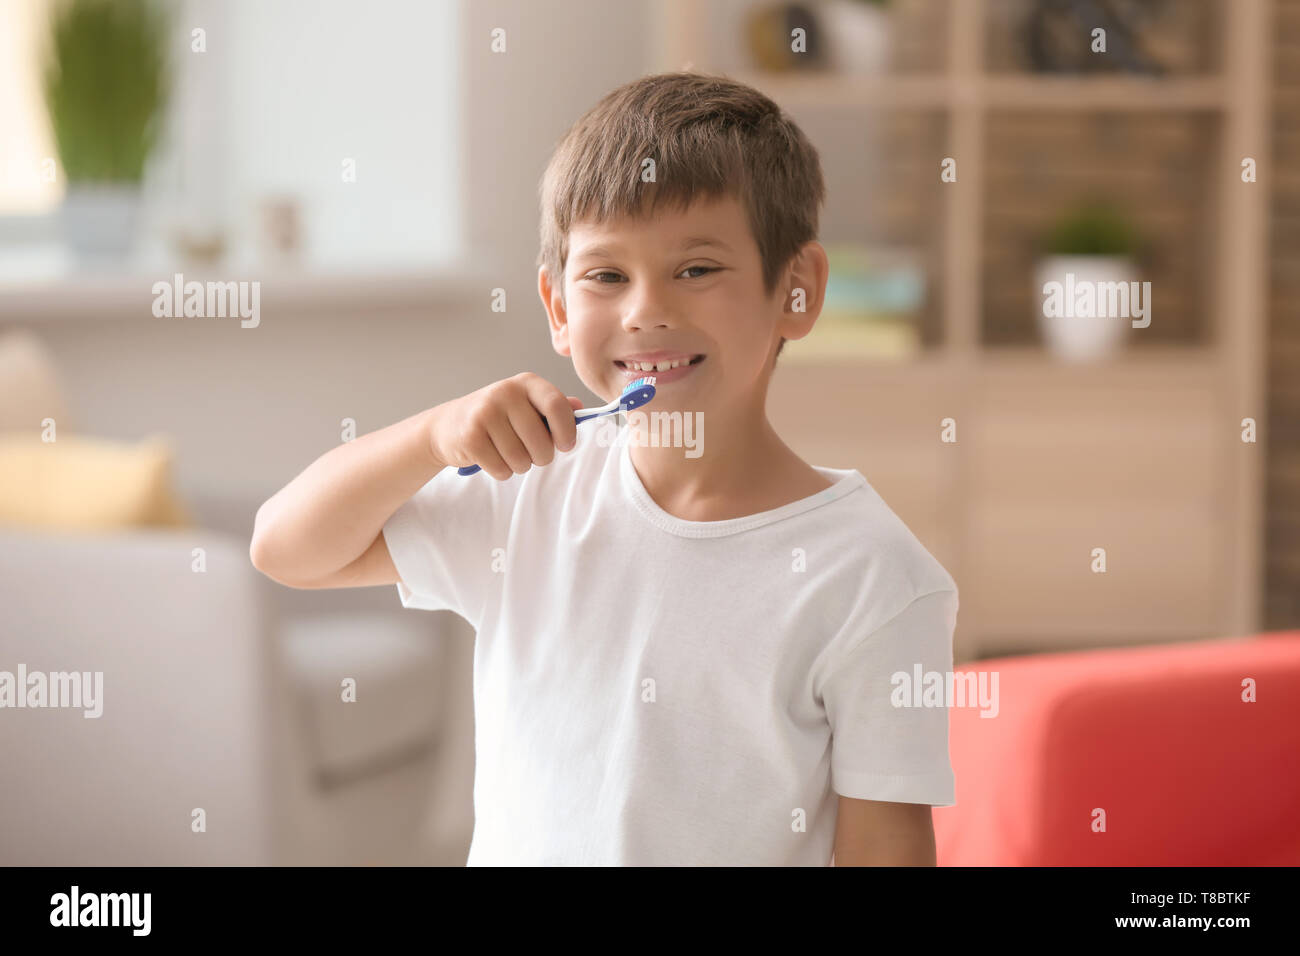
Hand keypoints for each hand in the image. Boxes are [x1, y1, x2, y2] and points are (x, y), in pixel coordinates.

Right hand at [427, 373, 584, 479]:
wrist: (449, 425)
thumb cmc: (498, 417)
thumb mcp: (526, 405)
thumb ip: (553, 407)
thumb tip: (580, 408)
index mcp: (527, 383)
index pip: (557, 406)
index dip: (567, 432)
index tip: (565, 445)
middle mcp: (506, 392)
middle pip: (542, 443)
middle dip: (541, 457)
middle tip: (530, 452)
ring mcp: (485, 413)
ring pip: (522, 460)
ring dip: (519, 465)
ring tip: (507, 452)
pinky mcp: (471, 437)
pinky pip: (502, 470)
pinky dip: (501, 471)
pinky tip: (492, 457)